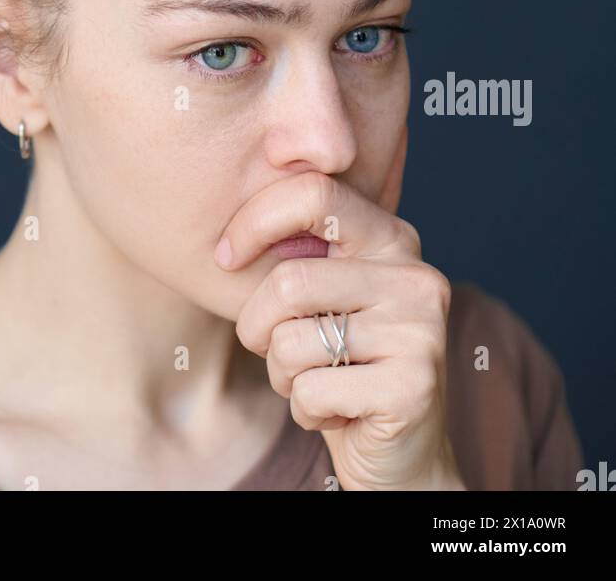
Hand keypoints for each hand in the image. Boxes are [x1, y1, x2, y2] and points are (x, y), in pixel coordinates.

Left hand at [214, 170, 466, 490]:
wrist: (400, 454)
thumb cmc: (342, 363)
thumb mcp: (322, 295)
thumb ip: (297, 253)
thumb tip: (228, 232)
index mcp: (393, 238)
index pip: (314, 194)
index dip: (255, 221)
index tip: (225, 258)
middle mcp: (415, 276)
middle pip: (289, 280)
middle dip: (257, 326)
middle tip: (271, 348)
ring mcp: (420, 330)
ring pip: (291, 342)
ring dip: (283, 376)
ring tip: (318, 382)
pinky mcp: (413, 386)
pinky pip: (310, 391)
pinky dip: (305, 411)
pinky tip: (339, 413)